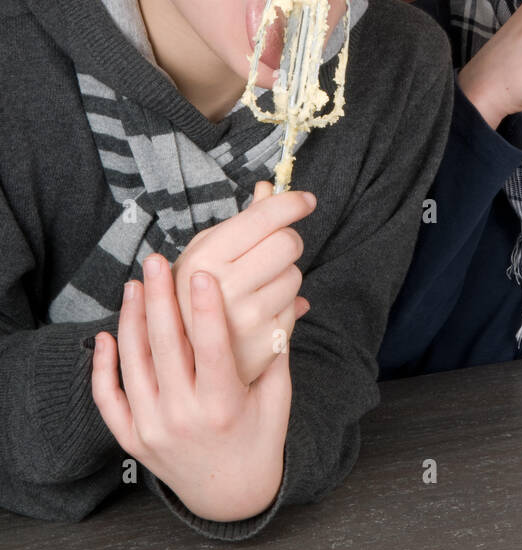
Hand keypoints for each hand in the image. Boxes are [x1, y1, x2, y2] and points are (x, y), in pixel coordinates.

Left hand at [92, 255, 295, 522]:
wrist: (230, 496)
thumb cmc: (259, 438)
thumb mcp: (278, 397)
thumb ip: (278, 349)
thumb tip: (294, 299)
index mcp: (223, 407)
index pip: (211, 348)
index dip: (205, 308)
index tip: (199, 272)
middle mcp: (183, 419)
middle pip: (165, 348)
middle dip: (159, 298)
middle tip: (156, 261)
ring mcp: (152, 431)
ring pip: (134, 365)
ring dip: (131, 320)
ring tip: (134, 284)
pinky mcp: (132, 440)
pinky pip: (109, 399)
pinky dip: (104, 366)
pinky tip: (107, 335)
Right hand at [172, 181, 310, 386]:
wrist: (185, 361)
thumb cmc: (194, 295)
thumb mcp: (205, 253)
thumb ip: (241, 222)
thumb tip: (269, 188)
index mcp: (205, 258)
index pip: (264, 219)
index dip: (292, 203)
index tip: (306, 200)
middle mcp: (225, 288)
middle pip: (288, 242)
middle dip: (287, 240)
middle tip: (274, 247)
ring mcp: (248, 318)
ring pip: (296, 274)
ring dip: (284, 274)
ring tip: (257, 285)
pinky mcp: (267, 342)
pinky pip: (295, 305)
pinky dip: (283, 303)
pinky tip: (260, 309)